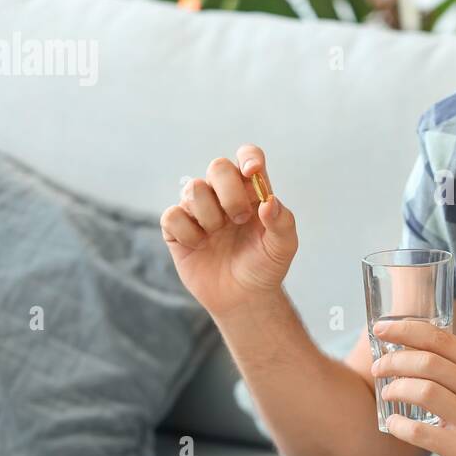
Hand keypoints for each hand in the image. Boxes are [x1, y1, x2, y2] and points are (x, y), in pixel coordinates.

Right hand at [159, 144, 297, 318]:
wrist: (244, 298)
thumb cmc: (265, 266)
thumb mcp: (283, 247)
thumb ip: (282, 222)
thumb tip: (269, 202)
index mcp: (251, 191)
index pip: (248, 157)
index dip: (248, 157)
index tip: (252, 172)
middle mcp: (223, 194)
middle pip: (218, 166)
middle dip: (230, 192)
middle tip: (240, 219)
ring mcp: (198, 209)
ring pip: (193, 188)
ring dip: (209, 215)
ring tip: (218, 235)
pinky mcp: (176, 228)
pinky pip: (172, 215)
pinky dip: (188, 232)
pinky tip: (200, 246)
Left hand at [370, 319, 455, 455]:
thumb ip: (451, 366)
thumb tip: (401, 346)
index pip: (439, 338)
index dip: (405, 330)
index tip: (380, 329)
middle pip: (428, 363)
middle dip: (394, 361)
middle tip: (379, 368)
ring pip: (424, 391)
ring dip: (396, 389)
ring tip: (387, 393)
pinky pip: (420, 433)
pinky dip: (399, 426)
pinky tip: (394, 423)